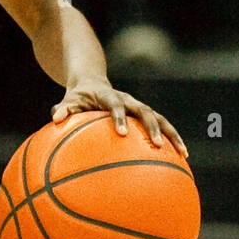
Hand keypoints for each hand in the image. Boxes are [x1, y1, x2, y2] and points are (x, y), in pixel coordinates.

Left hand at [52, 82, 187, 156]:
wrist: (91, 82)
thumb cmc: (78, 96)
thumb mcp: (69, 100)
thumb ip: (64, 108)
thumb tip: (55, 119)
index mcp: (109, 96)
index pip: (115, 105)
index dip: (119, 117)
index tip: (122, 133)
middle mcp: (128, 100)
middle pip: (145, 111)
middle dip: (152, 127)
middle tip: (158, 145)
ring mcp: (139, 106)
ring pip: (160, 118)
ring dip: (172, 134)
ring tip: (183, 153)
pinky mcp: (145, 114)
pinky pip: (162, 126)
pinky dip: (173, 138)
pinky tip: (183, 156)